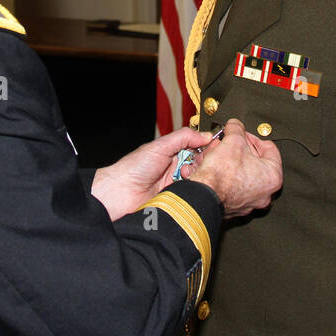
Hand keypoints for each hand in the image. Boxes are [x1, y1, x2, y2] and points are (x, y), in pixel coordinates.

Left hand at [90, 126, 220, 220]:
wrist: (120, 194)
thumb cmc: (134, 168)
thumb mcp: (160, 146)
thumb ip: (183, 137)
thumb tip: (205, 135)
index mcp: (173, 153)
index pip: (198, 148)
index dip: (207, 148)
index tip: (215, 148)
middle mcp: (176, 169)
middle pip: (201, 165)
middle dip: (203, 164)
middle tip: (198, 165)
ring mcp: (177, 186)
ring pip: (198, 181)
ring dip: (197, 179)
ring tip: (189, 178)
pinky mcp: (177, 200)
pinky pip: (192, 196)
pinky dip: (194, 193)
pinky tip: (191, 190)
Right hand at [189, 118, 282, 218]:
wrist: (203, 195)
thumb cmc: (222, 174)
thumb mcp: (233, 140)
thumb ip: (237, 129)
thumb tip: (235, 126)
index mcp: (272, 176)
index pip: (270, 149)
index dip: (254, 137)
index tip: (243, 135)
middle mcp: (265, 193)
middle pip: (255, 162)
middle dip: (239, 149)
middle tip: (230, 143)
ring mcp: (250, 202)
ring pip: (242, 175)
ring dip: (231, 162)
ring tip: (219, 154)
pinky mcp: (235, 207)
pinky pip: (232, 186)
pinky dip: (225, 176)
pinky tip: (215, 168)